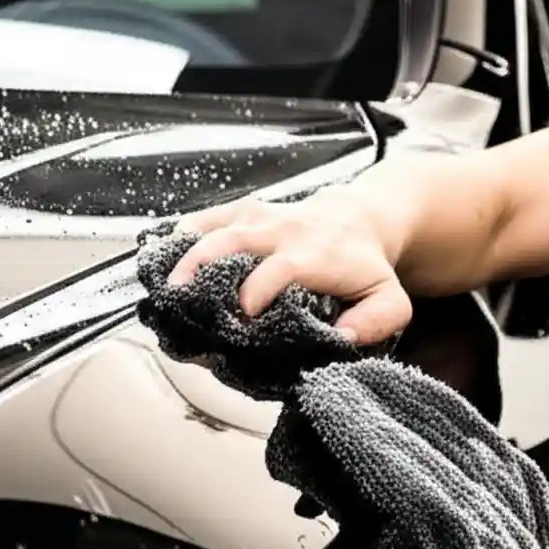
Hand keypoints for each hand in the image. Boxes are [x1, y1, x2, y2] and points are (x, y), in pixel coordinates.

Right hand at [166, 191, 412, 345]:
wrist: (360, 217)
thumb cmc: (367, 266)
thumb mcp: (388, 299)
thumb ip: (376, 321)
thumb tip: (345, 338)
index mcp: (316, 254)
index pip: (280, 269)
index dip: (257, 294)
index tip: (241, 322)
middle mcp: (284, 231)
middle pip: (237, 241)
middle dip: (205, 268)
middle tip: (182, 301)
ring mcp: (260, 217)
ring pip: (217, 227)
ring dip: (186, 253)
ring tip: (163, 283)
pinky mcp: (242, 210)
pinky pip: (207, 217)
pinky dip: (181, 235)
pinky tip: (160, 256)